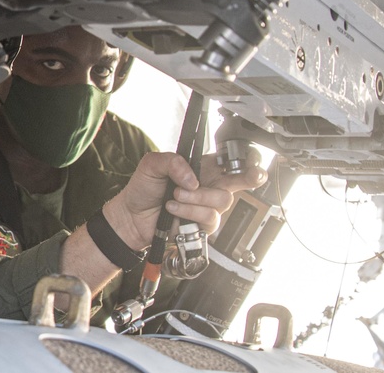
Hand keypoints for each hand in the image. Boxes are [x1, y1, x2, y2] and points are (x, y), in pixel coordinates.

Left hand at [102, 150, 265, 250]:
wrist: (132, 215)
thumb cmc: (143, 189)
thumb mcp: (152, 164)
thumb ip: (173, 162)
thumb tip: (193, 178)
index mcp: (201, 168)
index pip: (229, 161)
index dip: (246, 158)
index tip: (251, 159)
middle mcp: (209, 186)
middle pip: (242, 181)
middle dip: (251, 176)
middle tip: (251, 175)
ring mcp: (207, 206)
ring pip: (222, 200)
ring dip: (197, 197)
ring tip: (175, 196)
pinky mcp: (203, 224)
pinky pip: (209, 218)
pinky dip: (189, 212)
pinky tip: (174, 209)